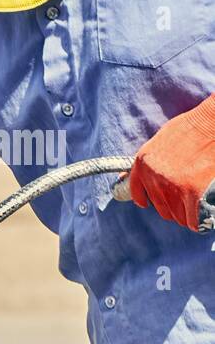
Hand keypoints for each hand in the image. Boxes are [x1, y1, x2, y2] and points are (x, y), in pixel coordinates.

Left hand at [129, 93, 214, 232]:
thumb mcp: (163, 139)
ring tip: (198, 205)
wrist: (212, 123)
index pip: (138, 192)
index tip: (148, 203)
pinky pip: (192, 219)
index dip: (146, 199)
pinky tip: (203, 216)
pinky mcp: (192, 192)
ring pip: (177, 215)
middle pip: (161, 208)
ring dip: (187, 214)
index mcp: (143, 163)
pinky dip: (197, 220)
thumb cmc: (194, 127)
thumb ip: (153, 160)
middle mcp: (153, 177)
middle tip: (187, 201)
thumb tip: (139, 175)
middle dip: (174, 207)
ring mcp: (172, 186)